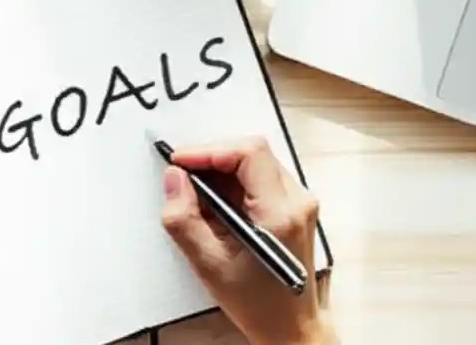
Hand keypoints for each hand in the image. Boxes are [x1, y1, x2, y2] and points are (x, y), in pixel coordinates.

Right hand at [160, 137, 335, 344]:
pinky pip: (263, 178)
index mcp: (279, 214)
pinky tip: (219, 207)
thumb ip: (184, 219)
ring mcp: (301, 202)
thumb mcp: (209, 264)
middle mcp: (297, 201)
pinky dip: (236, 183)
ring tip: (200, 198)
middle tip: (184, 178)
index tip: (181, 161)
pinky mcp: (296, 206)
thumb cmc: (258, 303)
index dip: (210, 150)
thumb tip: (174, 180)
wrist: (290, 326)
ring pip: (257, 163)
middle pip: (252, 153)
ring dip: (223, 172)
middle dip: (213, 159)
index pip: (249, 153)